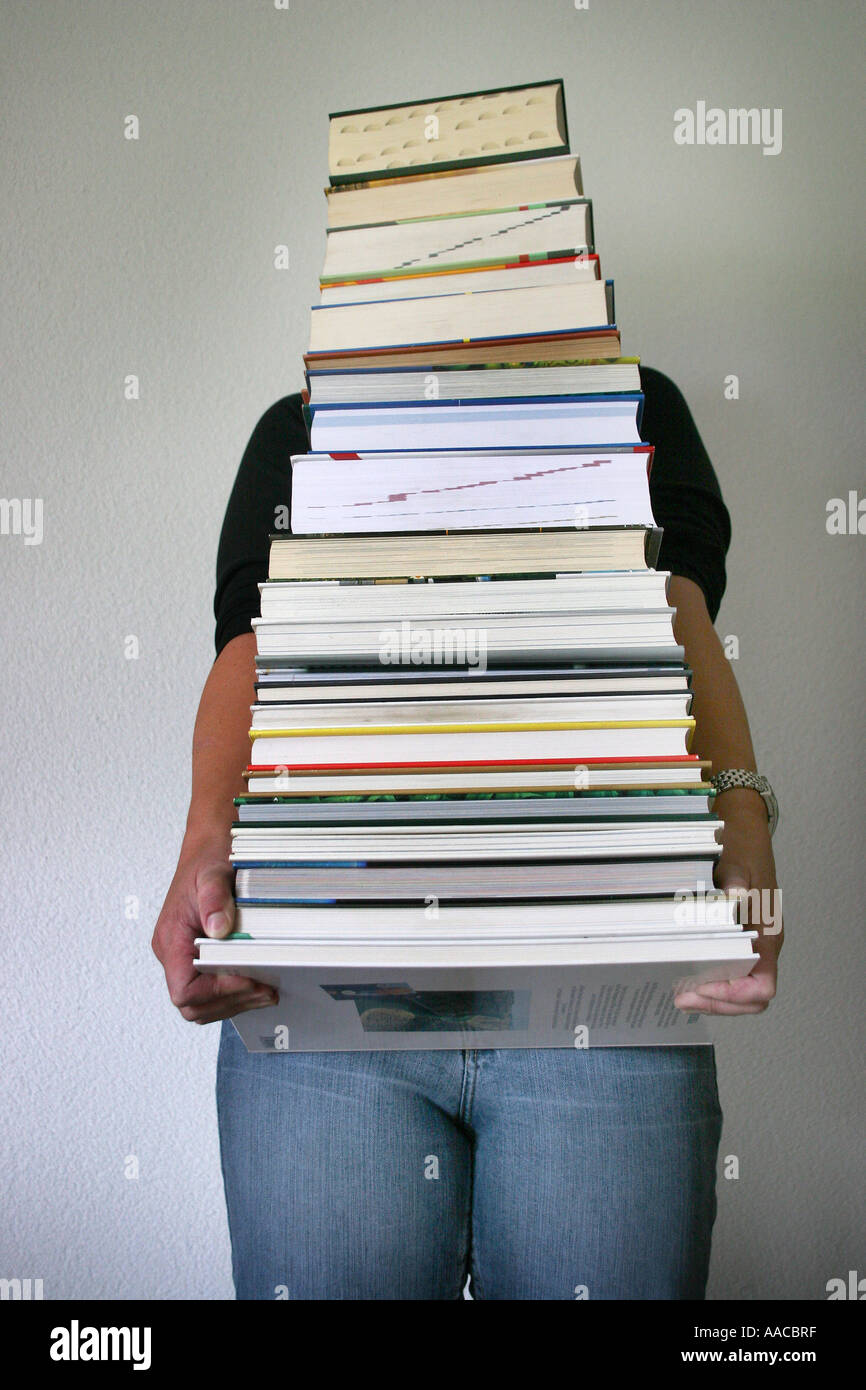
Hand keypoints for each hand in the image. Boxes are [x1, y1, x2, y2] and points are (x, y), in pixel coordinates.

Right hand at [152, 836, 277, 1024]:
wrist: (206, 848)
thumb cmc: (206, 860)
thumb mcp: (213, 873)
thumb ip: (214, 899)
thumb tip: (218, 928)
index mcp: (171, 939)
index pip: (184, 990)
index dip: (216, 992)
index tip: (247, 978)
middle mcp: (173, 952)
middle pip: (193, 1004)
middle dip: (231, 1001)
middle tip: (265, 990)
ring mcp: (184, 956)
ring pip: (202, 1003)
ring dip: (234, 1001)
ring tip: (265, 991)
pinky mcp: (197, 955)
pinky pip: (209, 989)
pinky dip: (233, 993)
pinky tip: (256, 982)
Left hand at [675, 792, 782, 1014]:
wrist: (746, 830)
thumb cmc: (744, 847)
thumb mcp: (737, 859)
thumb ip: (735, 879)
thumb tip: (733, 894)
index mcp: (768, 933)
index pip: (762, 986)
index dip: (734, 996)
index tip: (703, 988)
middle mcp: (764, 945)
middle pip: (750, 997)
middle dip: (717, 1003)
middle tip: (681, 998)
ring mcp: (753, 943)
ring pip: (741, 988)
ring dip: (713, 996)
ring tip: (681, 992)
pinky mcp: (740, 938)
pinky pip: (732, 972)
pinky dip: (712, 981)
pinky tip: (687, 974)